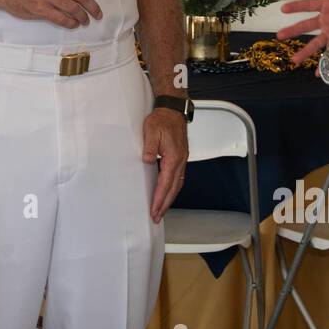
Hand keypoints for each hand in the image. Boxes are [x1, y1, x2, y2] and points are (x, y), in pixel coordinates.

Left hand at [143, 107, 188, 222]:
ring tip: (161, 210)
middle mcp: (180, 161)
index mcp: (173, 157)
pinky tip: (167, 194)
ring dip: (169, 199)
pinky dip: (173, 190)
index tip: (154, 209)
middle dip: (165, 204)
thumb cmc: (162, 120)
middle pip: (173, 188)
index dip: (159, 198)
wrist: (173, 111)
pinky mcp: (180, 158)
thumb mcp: (151, 130)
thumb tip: (146, 160)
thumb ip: (149, 147)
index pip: (165, 183)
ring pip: (177, 185)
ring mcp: (181, 160)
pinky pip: (178, 178)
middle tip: (157, 217)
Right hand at [276, 0, 328, 65]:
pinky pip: (327, 54)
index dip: (296, 7)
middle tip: (279, 35)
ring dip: (304, 52)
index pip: (309, 5)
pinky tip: (316, 73)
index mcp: (328, 7)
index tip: (283, 9)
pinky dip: (323, 64)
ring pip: (314, 44)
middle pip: (306, 26)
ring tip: (295, 60)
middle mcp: (326, 21)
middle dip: (293, 31)